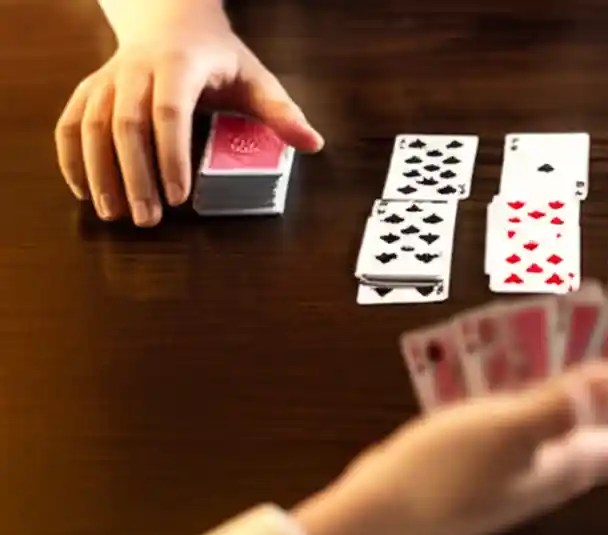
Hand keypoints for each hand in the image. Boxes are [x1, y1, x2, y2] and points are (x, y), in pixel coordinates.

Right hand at [55, 13, 322, 226]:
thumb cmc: (217, 56)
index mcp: (180, 65)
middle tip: (148, 218)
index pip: (170, 112)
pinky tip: (84, 192)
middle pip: (126, 124)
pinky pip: (70, 124)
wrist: (170, 19)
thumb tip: (313, 143)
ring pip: (91, 125)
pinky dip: (72, 159)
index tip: (180, 197)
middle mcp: (136, 70)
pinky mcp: (89, 91)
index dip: (172, 156)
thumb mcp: (255, 77)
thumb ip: (281, 112)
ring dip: (99, 173)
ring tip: (115, 214)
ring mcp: (108, 80)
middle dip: (135, 175)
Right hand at [294, 362, 607, 534]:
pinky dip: (554, 418)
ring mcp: (517, 474)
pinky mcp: (484, 467)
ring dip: (605, 426)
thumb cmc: (444, 476)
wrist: (382, 523)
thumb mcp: (507, 431)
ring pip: (577, 448)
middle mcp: (550, 473)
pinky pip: (537, 439)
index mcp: (567, 465)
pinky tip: (539, 406)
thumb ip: (562, 405)